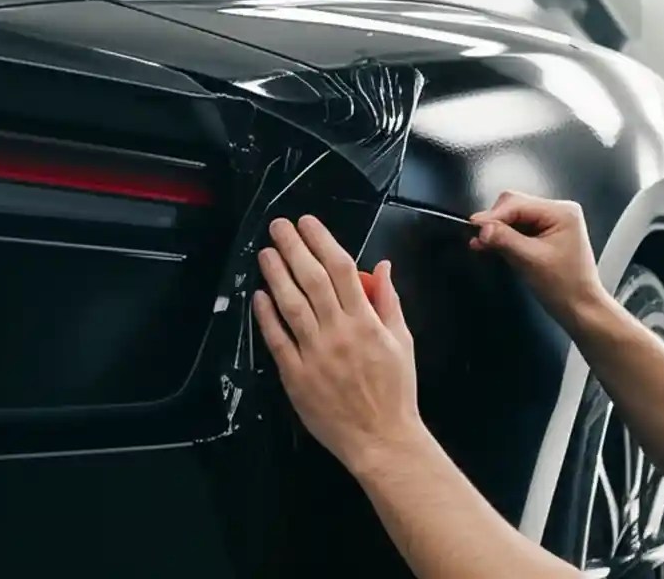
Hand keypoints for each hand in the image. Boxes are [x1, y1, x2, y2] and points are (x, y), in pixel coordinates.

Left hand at [253, 215, 426, 470]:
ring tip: (266, 253)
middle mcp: (338, 332)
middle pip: (312, 279)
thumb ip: (389, 302)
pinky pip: (278, 341)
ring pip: (291, 305)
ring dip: (276, 275)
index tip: (308, 223)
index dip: (322, 241)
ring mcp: (315, 354)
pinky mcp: (296, 376)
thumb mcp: (403, 342)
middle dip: (294, 248)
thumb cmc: (396, 391)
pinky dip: (267, 317)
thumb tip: (383, 266)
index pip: (341, 269)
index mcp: (366, 322)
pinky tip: (260, 296)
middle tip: (279, 226)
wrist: (381, 439)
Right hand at [469, 191, 606, 324]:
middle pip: (514, 205)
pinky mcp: (545, 233)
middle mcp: (558, 211)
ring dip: (498, 229)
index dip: (493, 216)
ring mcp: (552, 221)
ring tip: (483, 244)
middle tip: (478, 239)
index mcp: (561, 212)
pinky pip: (518, 227)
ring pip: (514, 216)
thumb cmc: (564, 286)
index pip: (517, 204)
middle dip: (495, 221)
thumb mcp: (530, 260)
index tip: (473, 227)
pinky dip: (505, 236)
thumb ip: (505, 240)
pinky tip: (493, 245)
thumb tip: (482, 227)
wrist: (579, 308)